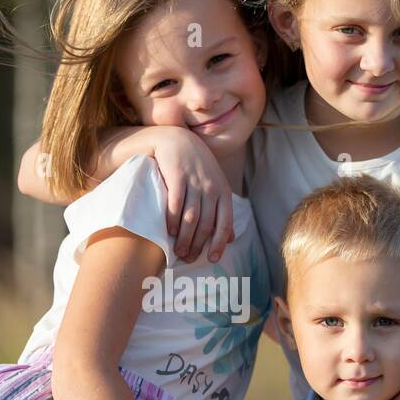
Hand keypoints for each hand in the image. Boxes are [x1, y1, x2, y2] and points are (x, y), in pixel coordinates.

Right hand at [149, 128, 233, 262]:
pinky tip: (169, 231)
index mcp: (223, 192)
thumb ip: (221, 211)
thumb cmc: (196, 168)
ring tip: (178, 251)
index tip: (212, 259)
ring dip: (184, 238)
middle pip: (206, 224)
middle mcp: (211, 187)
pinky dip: (173, 220)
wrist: (177, 140)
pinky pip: (175, 204)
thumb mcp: (214, 187)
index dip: (219, 243)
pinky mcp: (177, 176)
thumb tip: (230, 239)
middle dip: (197, 245)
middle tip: (188, 259)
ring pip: (191, 217)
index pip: (225, 223)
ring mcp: (194, 181)